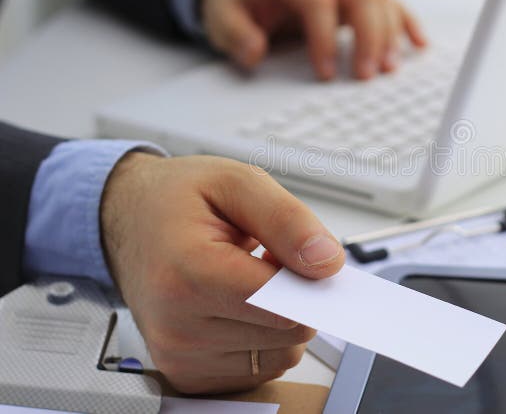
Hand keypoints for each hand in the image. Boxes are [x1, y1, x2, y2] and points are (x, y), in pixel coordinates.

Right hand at [100, 152, 343, 393]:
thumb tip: (327, 262)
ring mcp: (181, 357)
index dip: (307, 278)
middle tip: (268, 259)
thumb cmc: (176, 199)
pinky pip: (261, 369)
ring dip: (282, 319)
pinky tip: (239, 306)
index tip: (304, 257)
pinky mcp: (189, 375)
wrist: (126, 220)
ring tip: (249, 280)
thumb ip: (288, 220)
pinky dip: (264, 339)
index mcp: (188, 274)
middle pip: (289, 332)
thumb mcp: (237, 182)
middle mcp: (178, 327)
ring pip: (282, 356)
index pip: (284, 304)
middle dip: (297, 295)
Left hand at [200, 0, 426, 79]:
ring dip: (390, 34)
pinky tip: (419, 45)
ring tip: (390, 69)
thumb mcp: (221, 17)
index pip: (317, 2)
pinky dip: (406, 23)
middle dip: (369, 37)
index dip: (324, 38)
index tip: (325, 74)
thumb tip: (255, 52)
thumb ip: (235, 35)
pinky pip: (389, 4)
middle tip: (367, 76)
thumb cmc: (239, 4)